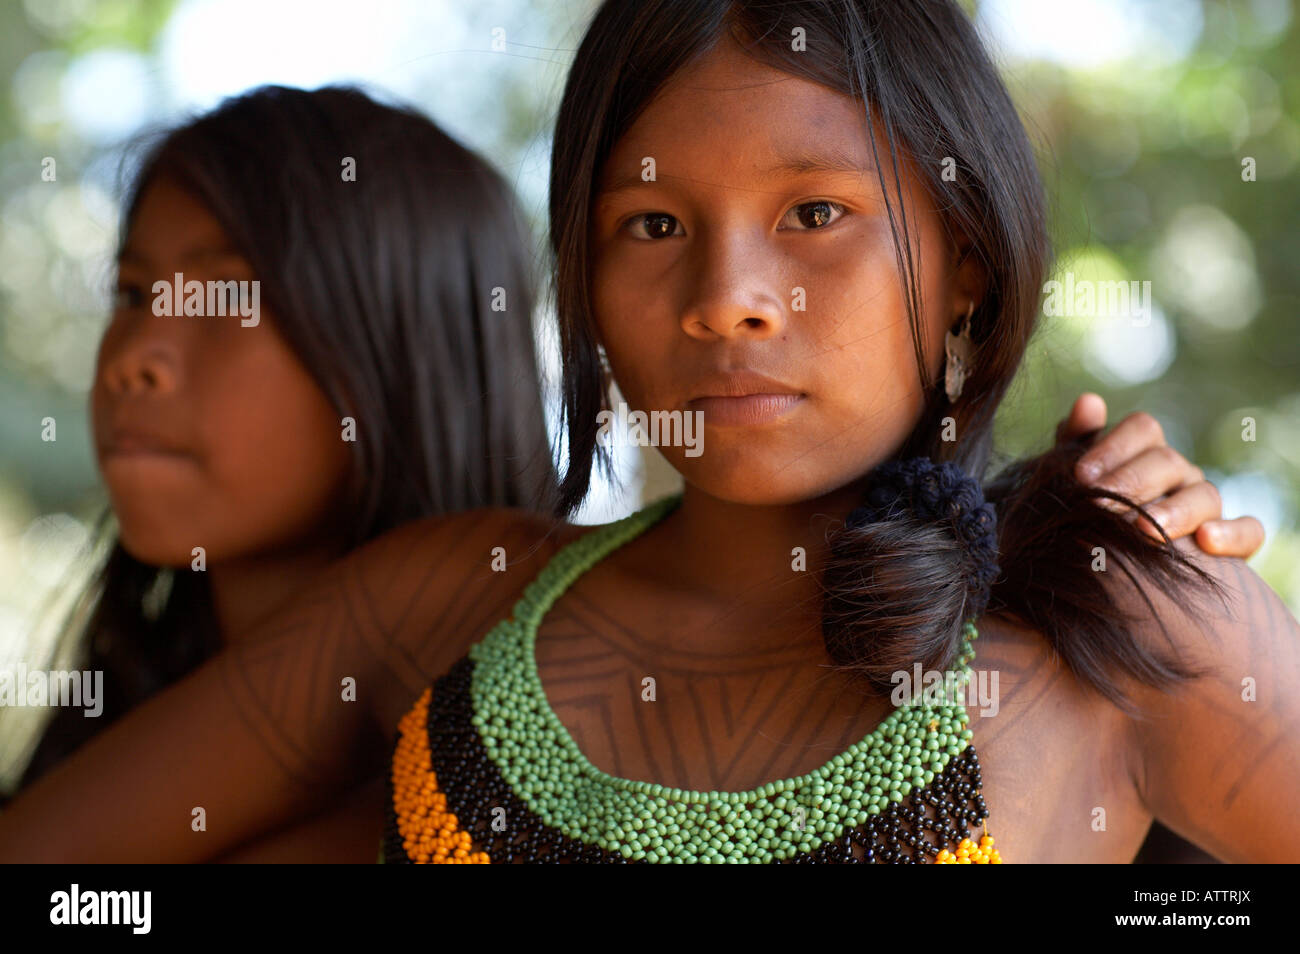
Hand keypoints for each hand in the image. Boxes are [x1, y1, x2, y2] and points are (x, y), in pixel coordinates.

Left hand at [1057, 393, 1264, 558]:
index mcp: (1146, 450)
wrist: (1109, 566)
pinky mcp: (1233, 540)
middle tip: (1099, 506)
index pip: (1142, 428)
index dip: (1112, 447)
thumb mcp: (1074, 478)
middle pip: (1167, 461)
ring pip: (1205, 495)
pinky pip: (1248, 531)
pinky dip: (1232, 533)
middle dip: (1131, 482)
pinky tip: (1206, 541)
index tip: (1080, 476)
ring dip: (1175, 512)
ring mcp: (1206, 504)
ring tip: (1144, 530)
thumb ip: (1077, 440)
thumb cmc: (1088, 512)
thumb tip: (1089, 402)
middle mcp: (1179, 472)